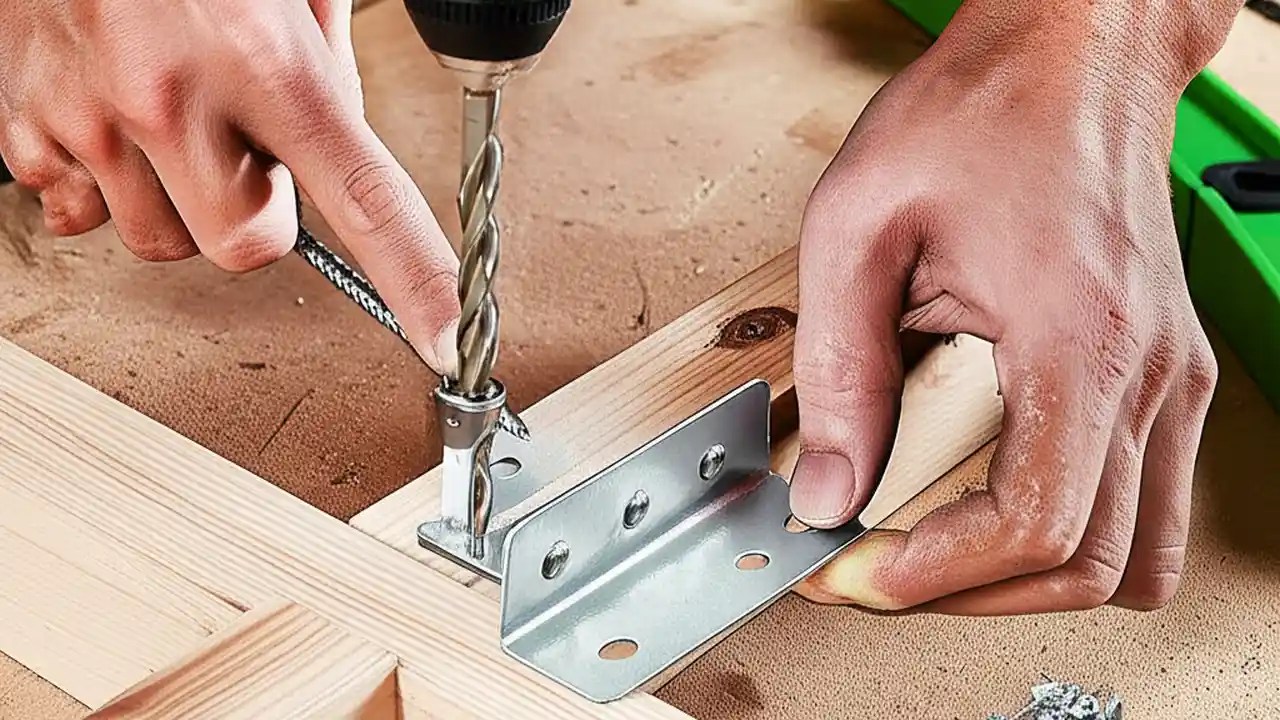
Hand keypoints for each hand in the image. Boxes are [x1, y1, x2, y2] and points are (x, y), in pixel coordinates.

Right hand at [0, 0, 458, 372]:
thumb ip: (324, 68)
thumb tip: (340, 138)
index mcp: (267, 61)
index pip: (366, 200)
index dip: (417, 279)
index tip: (447, 337)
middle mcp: (176, 98)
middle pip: (248, 248)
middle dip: (260, 216)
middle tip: (246, 149)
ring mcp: (94, 117)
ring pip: (162, 243)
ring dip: (182, 203)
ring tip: (174, 121)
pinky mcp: (25, 123)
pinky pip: (78, 215)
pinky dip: (102, 187)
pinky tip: (114, 126)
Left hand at [788, 0, 1237, 613]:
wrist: (1071, 54)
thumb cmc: (978, 112)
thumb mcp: (860, 222)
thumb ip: (838, 366)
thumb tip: (829, 489)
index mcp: (1080, 333)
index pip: (1038, 524)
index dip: (939, 574)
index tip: (860, 573)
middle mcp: (1148, 370)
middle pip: (1092, 566)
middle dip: (971, 591)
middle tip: (878, 570)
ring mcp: (1171, 378)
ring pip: (1133, 554)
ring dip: (1026, 576)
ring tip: (932, 547)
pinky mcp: (1163, 374)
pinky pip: (1137, 502)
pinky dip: (1062, 530)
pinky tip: (983, 493)